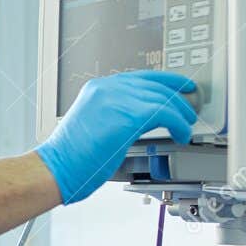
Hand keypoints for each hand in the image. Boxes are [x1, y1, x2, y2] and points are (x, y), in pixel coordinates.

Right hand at [37, 70, 197, 204]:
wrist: (56, 168)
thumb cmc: (69, 157)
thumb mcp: (92, 124)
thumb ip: (115, 114)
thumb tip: (142, 121)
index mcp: (97, 88)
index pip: (139, 77)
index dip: (164, 81)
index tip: (179, 87)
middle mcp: (108, 88)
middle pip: (155, 84)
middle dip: (178, 96)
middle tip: (190, 108)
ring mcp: (117, 99)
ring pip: (163, 98)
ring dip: (181, 113)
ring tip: (187, 125)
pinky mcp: (128, 116)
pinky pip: (166, 113)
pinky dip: (179, 124)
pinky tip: (181, 135)